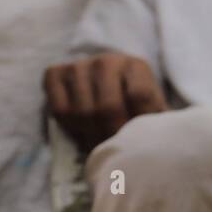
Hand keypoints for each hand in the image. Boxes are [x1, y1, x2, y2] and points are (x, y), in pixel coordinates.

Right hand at [42, 52, 166, 148]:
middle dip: (111, 134)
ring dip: (90, 135)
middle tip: (113, 149)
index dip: (136, 123)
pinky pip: (60, 109)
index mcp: (137, 66)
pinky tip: (82, 129)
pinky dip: (70, 126)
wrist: (105, 86)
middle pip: (108, 107)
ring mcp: (79, 65)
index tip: (137, 139)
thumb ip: (156, 122)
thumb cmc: (133, 105)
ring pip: (83, 111)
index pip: (139, 96)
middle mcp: (107, 61)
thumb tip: (157, 142)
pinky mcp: (55, 72)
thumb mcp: (151, 109)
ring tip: (99, 143)